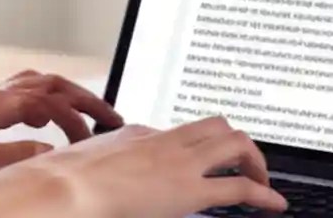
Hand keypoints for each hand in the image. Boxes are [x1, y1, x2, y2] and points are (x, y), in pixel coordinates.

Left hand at [0, 71, 123, 191]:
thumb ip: (16, 157)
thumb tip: (54, 153)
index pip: (52, 103)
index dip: (79, 120)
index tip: (96, 140)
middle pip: (47, 83)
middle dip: (82, 97)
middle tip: (109, 114)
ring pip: (29, 84)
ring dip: (59, 94)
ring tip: (78, 111)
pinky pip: (11, 94)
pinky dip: (35, 101)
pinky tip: (29, 120)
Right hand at [0, 117, 288, 217]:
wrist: (58, 189)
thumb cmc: (58, 184)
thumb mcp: (77, 167)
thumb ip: (92, 167)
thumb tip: (76, 176)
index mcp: (135, 134)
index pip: (176, 133)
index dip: (194, 148)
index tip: (200, 162)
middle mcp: (162, 140)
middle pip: (215, 126)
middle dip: (236, 143)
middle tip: (245, 165)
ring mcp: (177, 162)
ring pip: (235, 144)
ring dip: (255, 162)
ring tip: (263, 184)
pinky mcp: (188, 189)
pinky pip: (239, 187)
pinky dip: (264, 195)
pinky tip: (274, 205)